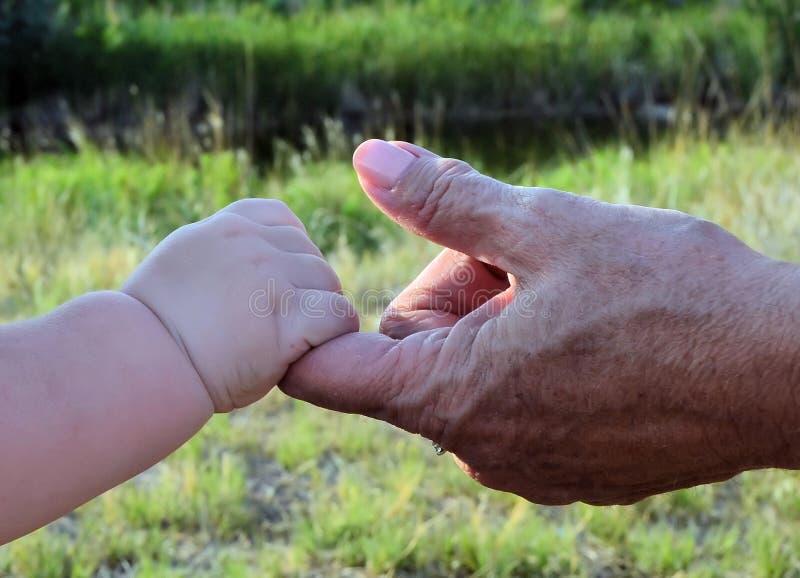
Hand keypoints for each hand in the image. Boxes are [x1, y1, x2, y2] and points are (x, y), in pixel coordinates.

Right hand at [123, 198, 357, 411]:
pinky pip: (339, 315)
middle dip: (306, 289)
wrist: (137, 365)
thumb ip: (217, 256)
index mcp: (223, 229)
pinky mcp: (288, 318)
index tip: (280, 283)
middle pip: (310, 255)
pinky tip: (311, 351)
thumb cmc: (152, 329)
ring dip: (320, 312)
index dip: (292, 250)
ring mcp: (271, 278)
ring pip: (328, 283)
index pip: (281, 219)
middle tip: (282, 326)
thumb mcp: (177, 267)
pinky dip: (335, 333)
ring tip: (292, 342)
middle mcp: (251, 244)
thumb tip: (245, 265)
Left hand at [281, 140, 799, 504]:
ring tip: (567, 296)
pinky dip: (531, 366)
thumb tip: (368, 161)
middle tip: (517, 261)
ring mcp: (528, 471)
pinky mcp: (572, 475)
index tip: (352, 282)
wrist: (787, 375)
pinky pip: (517, 409)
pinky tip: (593, 336)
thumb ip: (444, 201)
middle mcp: (479, 450)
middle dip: (448, 299)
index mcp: (449, 395)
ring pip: (468, 380)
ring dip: (495, 330)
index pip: (329, 375)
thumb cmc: (671, 297)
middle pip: (411, 359)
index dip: (322, 322)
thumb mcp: (546, 229)